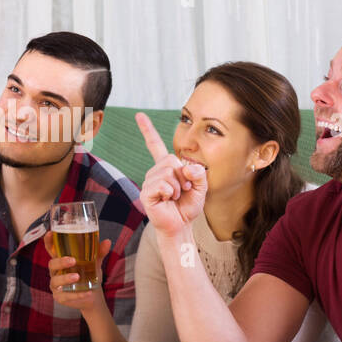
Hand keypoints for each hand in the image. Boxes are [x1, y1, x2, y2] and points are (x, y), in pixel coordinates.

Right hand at [43, 231, 111, 311]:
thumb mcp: (94, 263)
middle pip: (52, 264)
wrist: (93, 296)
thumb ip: (99, 253)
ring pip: (56, 281)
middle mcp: (56, 272)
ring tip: (77, 277)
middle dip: (60, 262)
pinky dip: (77, 295)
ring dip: (66, 279)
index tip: (50, 233)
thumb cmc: (89, 275)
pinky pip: (65, 296)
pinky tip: (88, 292)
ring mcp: (56, 286)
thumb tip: (107, 241)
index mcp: (61, 260)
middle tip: (73, 260)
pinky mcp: (60, 297)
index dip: (48, 242)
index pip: (51, 250)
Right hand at [135, 113, 206, 237]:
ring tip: (175, 197)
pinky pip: (161, 185)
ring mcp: (148, 182)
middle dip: (183, 176)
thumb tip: (189, 168)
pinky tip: (167, 200)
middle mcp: (154, 172)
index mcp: (166, 167)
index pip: (154, 144)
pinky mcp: (146, 193)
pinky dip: (170, 192)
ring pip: (167, 173)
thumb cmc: (187, 207)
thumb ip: (200, 174)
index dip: (147, 130)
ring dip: (177, 187)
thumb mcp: (201, 188)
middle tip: (183, 190)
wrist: (180, 226)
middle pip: (171, 160)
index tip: (139, 115)